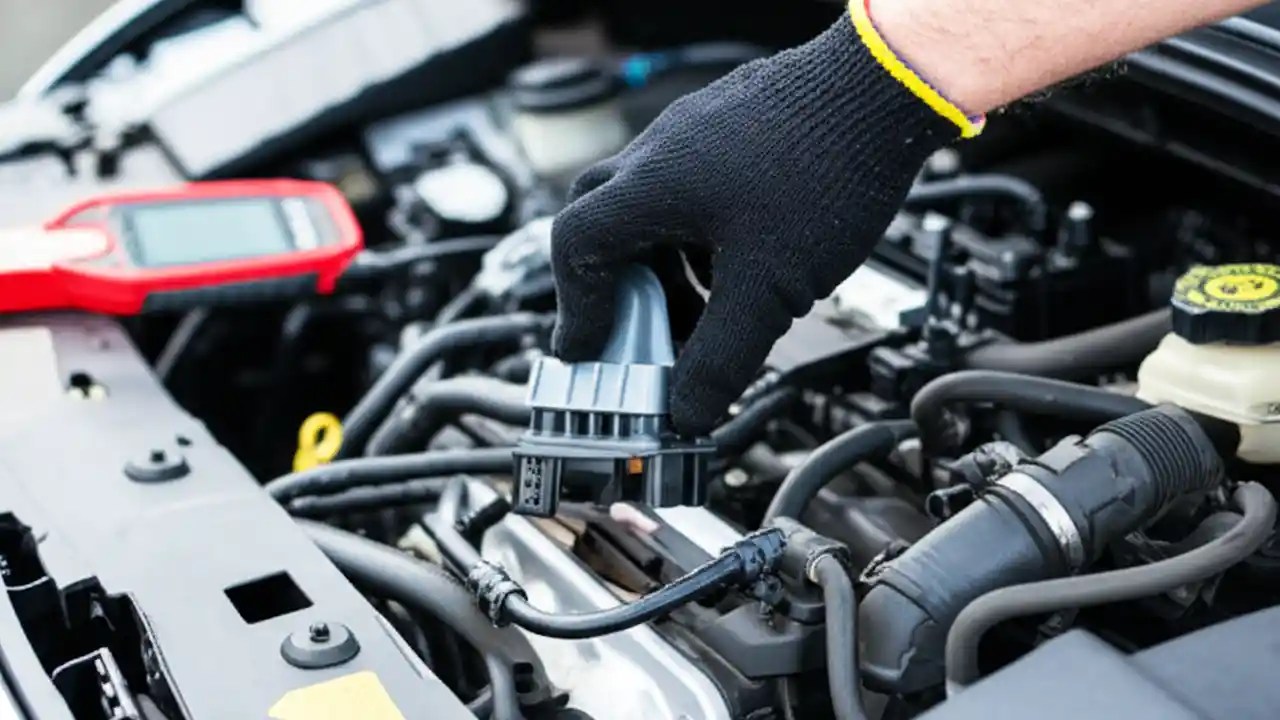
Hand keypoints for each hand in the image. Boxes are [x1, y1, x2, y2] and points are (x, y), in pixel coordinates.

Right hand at [551, 17, 954, 434]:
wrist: (890, 91)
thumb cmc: (830, 167)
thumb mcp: (769, 289)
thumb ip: (721, 358)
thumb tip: (689, 410)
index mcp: (651, 185)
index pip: (576, 248)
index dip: (578, 308)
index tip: (591, 349)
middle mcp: (661, 152)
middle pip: (602, 227)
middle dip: (620, 293)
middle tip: (640, 337)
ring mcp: (694, 136)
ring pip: (650, 213)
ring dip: (663, 273)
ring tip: (701, 318)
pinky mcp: (730, 131)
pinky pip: (689, 194)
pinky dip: (695, 243)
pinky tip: (736, 270)